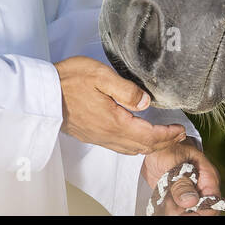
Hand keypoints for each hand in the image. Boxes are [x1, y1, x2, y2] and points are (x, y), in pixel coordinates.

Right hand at [54, 56, 186, 153]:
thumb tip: (147, 103)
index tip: (181, 129)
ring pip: (131, 149)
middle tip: (179, 135)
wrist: (42, 93)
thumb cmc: (69, 80)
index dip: (167, 134)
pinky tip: (137, 136)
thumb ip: (127, 90)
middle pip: (142, 146)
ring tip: (163, 137)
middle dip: (163, 142)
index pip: (149, 136)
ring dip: (150, 145)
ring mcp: (99, 137)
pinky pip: (119, 147)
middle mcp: (108, 135)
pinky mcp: (91, 135)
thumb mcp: (101, 75)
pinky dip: (135, 145)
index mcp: (115, 122)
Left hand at [142, 140, 221, 215]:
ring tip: (164, 197)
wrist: (154, 145)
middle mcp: (202, 188)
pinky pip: (177, 210)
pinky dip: (168, 208)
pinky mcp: (179, 197)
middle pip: (200, 210)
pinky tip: (162, 198)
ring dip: (174, 210)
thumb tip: (191, 202)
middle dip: (185, 212)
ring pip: (187, 212)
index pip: (212, 202)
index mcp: (208, 177)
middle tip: (169, 205)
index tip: (183, 214)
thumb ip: (181, 183)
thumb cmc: (168, 148)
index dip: (201, 212)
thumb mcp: (173, 163)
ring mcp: (190, 193)